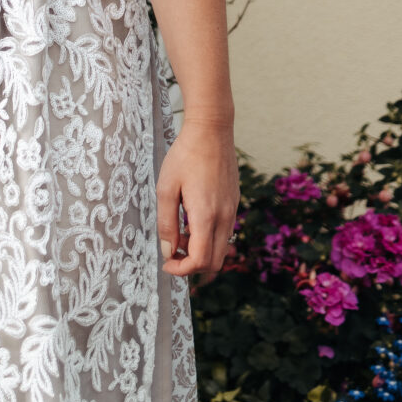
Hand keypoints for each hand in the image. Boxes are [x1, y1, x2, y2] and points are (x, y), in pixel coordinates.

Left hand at [156, 117, 238, 282]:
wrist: (212, 131)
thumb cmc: (185, 156)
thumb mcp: (166, 188)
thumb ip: (167, 223)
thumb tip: (167, 251)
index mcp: (206, 216)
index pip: (200, 261)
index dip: (182, 270)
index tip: (166, 264)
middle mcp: (225, 218)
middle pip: (215, 262)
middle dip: (192, 266)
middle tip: (171, 254)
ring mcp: (232, 211)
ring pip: (222, 249)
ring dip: (201, 252)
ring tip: (178, 234)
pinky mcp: (234, 203)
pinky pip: (225, 233)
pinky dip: (209, 238)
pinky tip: (191, 221)